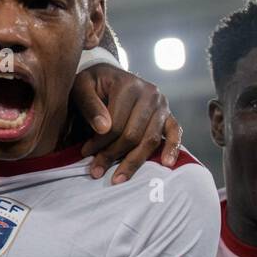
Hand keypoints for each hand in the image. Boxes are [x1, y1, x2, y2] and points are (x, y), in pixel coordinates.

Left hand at [73, 64, 181, 183]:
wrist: (108, 77)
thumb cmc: (92, 85)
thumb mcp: (81, 88)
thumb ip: (90, 105)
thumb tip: (103, 129)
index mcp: (128, 84)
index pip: (116, 123)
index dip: (99, 142)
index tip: (84, 153)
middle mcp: (150, 93)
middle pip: (133, 134)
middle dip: (113, 155)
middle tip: (96, 171)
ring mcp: (162, 105)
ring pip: (150, 139)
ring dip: (133, 161)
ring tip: (118, 178)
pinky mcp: (169, 115)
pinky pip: (175, 133)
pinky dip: (172, 149)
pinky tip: (166, 164)